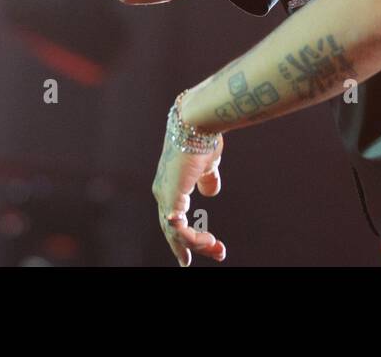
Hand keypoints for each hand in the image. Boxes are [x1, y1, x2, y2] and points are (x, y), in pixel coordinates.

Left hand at [152, 127, 226, 266]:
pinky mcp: (171, 195)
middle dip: (190, 246)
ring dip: (198, 243)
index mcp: (170, 184)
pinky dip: (190, 237)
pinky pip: (179, 226)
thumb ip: (207, 180)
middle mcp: (163, 192)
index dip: (183, 235)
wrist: (198, 123)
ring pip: (176, 232)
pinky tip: (202, 242)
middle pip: (172, 229)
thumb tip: (211, 194)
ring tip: (218, 248)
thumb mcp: (208, 164)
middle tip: (206, 257)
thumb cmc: (204, 138)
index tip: (195, 251)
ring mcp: (165, 194)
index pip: (172, 217)